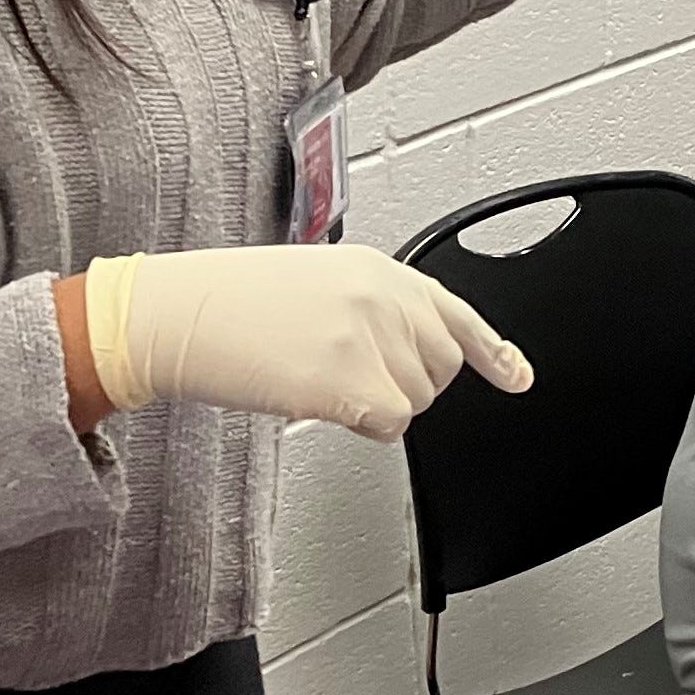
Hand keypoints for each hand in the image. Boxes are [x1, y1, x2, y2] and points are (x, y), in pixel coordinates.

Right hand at [82, 245, 529, 442]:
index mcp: (378, 269)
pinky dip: (363, 425)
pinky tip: (322, 402)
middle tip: (349, 379)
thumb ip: (371, 308)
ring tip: (318, 378)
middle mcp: (385, 296)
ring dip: (377, 404)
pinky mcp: (352, 377)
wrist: (175, 311)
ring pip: (417, 400)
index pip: (456, 313)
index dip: (493, 351)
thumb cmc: (228, 301)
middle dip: (405, 384)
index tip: (519, 375)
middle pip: (442, 367)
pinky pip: (391, 423)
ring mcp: (372, 336)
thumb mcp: (316, 282)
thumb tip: (402, 352)